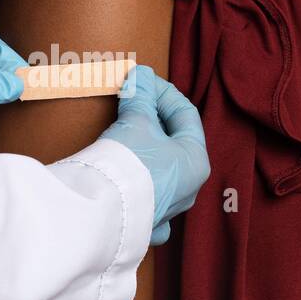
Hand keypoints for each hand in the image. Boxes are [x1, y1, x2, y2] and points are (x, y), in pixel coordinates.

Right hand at [100, 66, 209, 244]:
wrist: (102, 212)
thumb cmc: (129, 164)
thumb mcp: (136, 122)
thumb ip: (141, 96)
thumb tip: (140, 75)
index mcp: (197, 161)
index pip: (186, 115)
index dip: (163, 92)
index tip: (141, 81)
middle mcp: (189, 188)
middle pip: (174, 142)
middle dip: (152, 119)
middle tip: (131, 103)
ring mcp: (169, 209)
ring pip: (161, 171)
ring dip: (144, 149)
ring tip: (122, 133)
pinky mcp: (146, 224)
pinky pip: (146, 201)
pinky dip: (138, 186)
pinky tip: (127, 180)